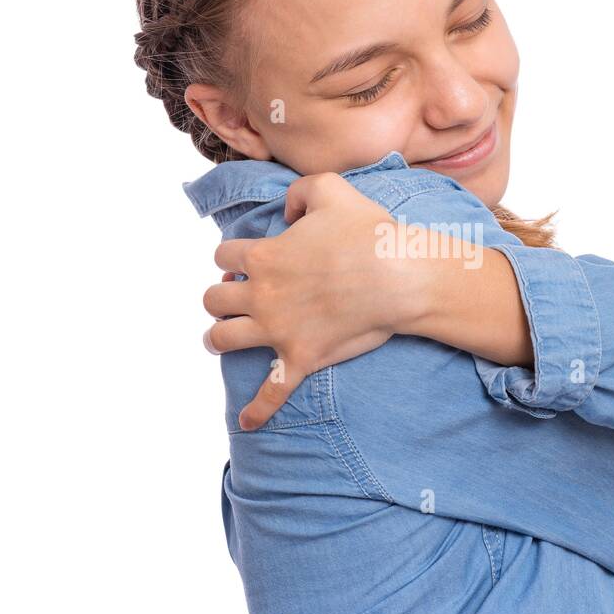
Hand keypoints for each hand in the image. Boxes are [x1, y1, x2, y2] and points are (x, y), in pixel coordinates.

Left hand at [202, 173, 420, 430]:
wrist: (400, 276)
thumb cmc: (369, 232)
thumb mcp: (331, 189)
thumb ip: (300, 191)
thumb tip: (287, 210)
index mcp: (264, 256)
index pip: (223, 254)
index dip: (233, 256)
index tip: (248, 261)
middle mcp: (262, 295)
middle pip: (213, 299)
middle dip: (221, 298)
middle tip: (237, 299)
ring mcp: (278, 330)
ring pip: (222, 339)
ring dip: (219, 338)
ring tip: (225, 337)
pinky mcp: (301, 358)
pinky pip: (272, 392)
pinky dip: (258, 411)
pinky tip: (248, 424)